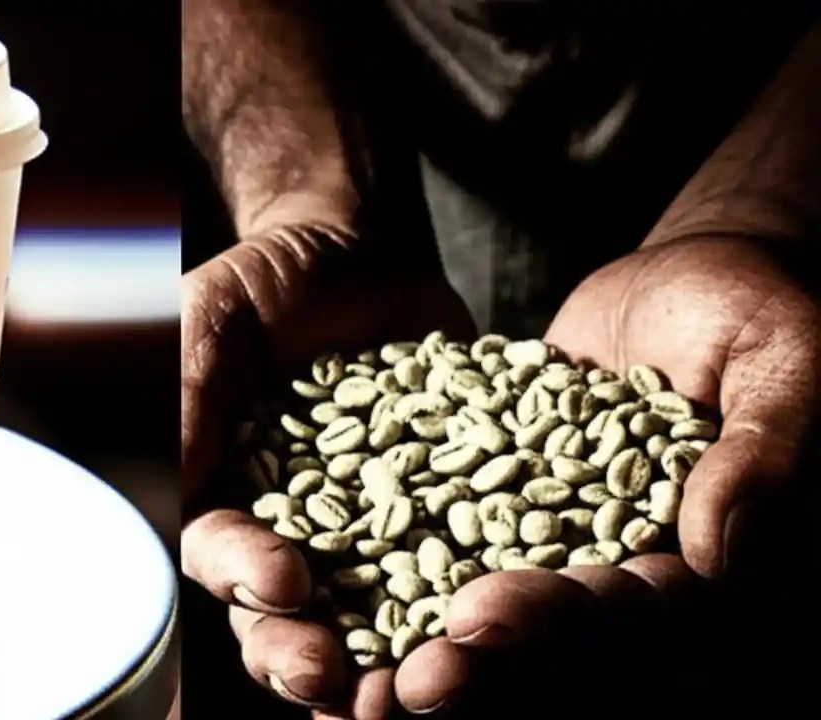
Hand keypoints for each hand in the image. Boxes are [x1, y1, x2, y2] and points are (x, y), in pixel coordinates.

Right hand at [181, 220, 475, 713]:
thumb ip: (189, 390)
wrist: (355, 251)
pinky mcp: (446, 512)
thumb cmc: (266, 282)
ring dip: (392, 658)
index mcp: (227, 497)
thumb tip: (174, 469)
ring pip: (376, 615)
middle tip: (336, 681)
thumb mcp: (213, 317)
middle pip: (290, 617)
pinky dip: (481, 591)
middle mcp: (296, 531)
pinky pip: (465, 559)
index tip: (283, 581)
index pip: (221, 556)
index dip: (245, 578)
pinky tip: (509, 610)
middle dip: (307, 654)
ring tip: (420, 683)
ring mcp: (374, 530)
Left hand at [339, 235, 816, 717]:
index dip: (546, 627)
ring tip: (336, 673)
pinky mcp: (493, 503)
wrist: (690, 279)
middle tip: (389, 686)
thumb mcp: (785, 363)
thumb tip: (715, 558)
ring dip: (409, 646)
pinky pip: (435, 543)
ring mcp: (547, 542)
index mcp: (691, 567)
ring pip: (474, 612)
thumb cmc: (756, 311)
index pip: (619, 617)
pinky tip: (315, 588)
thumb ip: (763, 456)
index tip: (473, 622)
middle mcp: (612, 572)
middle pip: (535, 642)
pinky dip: (382, 570)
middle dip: (464, 665)